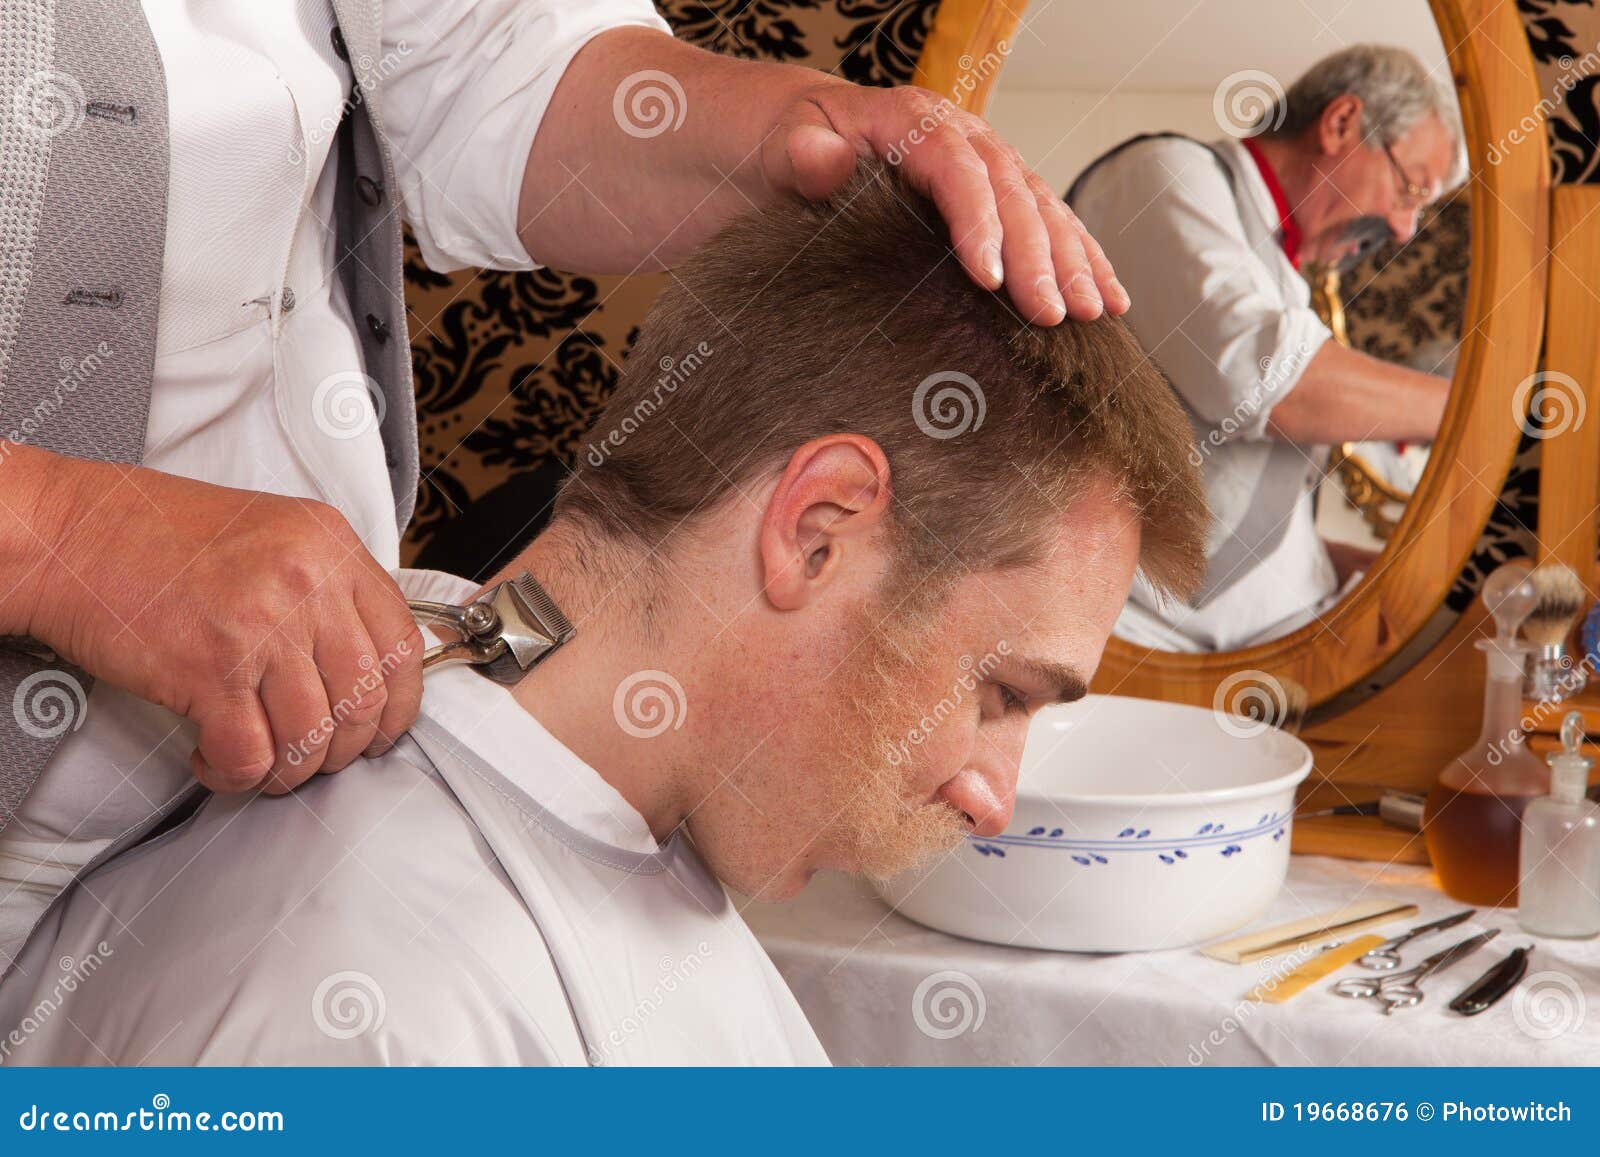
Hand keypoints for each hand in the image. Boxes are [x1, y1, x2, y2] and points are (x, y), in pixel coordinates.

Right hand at [27, 459, 424, 794]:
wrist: (69, 533)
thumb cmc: (158, 535)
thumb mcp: (274, 533)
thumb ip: (328, 587)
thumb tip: (366, 658)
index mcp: (331, 547)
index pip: (403, 645)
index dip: (399, 704)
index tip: (379, 730)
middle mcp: (307, 583)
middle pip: (365, 700)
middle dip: (345, 749)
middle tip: (312, 756)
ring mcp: (261, 627)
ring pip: (314, 737)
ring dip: (289, 769)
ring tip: (261, 761)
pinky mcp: (209, 670)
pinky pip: (252, 755)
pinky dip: (237, 774)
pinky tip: (213, 758)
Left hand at [760, 82, 1128, 325]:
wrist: (782, 141)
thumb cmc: (780, 145)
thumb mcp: (777, 142)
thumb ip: (801, 153)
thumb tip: (826, 159)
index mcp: (911, 119)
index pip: (958, 169)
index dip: (979, 221)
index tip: (988, 277)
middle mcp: (960, 139)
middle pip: (1012, 193)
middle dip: (1039, 256)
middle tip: (1053, 313)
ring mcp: (982, 169)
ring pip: (1042, 210)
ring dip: (1072, 263)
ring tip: (1091, 313)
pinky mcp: (992, 202)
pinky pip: (1046, 226)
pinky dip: (1080, 261)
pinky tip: (1107, 299)